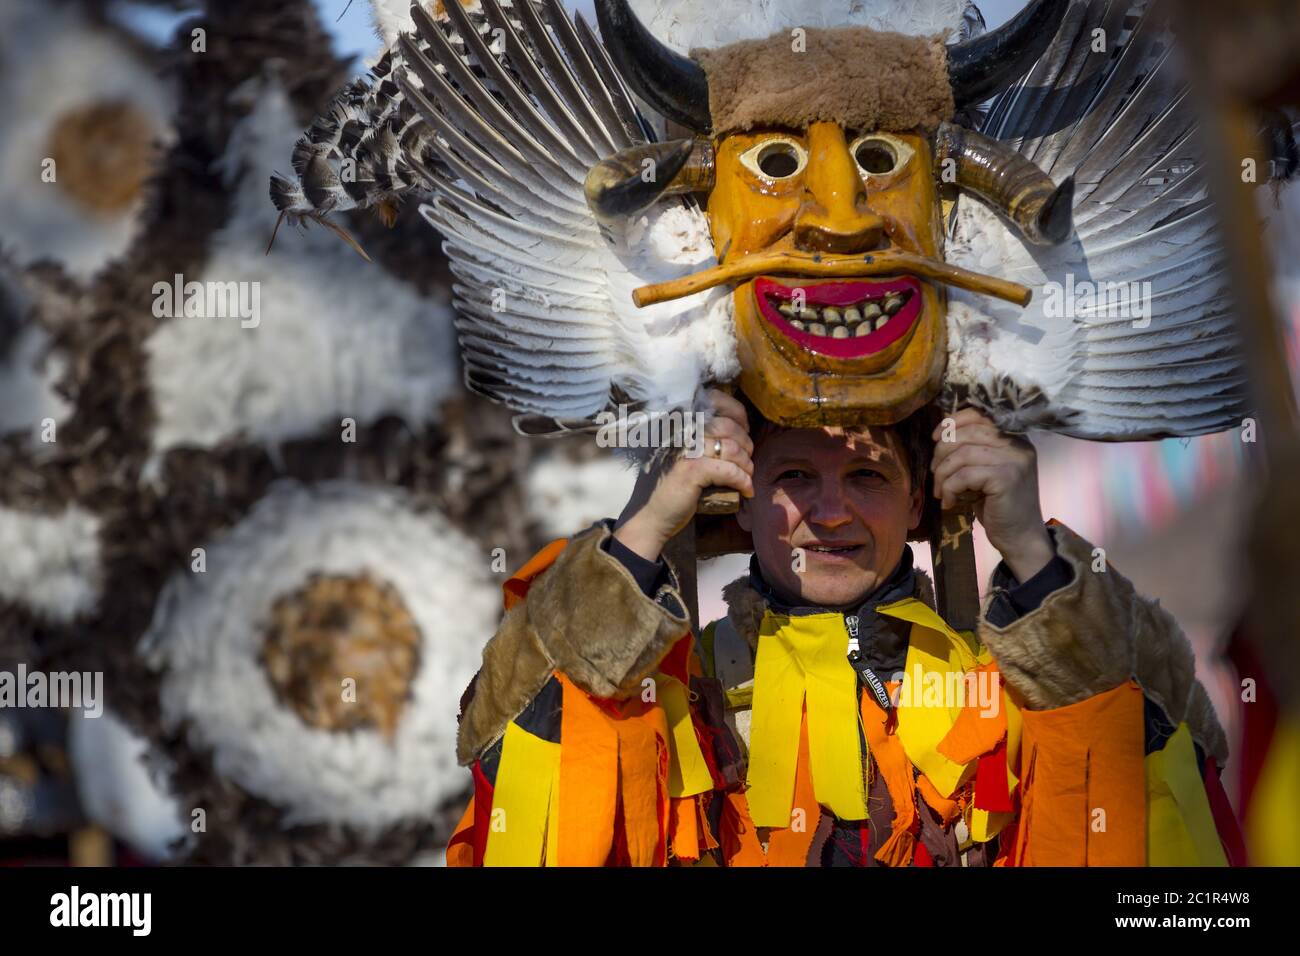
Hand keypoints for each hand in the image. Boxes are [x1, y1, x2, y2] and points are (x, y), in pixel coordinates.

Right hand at [613, 389, 754, 562]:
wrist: (650, 517)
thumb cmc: (670, 485)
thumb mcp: (684, 452)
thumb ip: (702, 435)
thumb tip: (741, 429)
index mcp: (679, 420)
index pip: (714, 399)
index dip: (737, 414)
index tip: (744, 432)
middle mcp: (680, 429)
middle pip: (729, 427)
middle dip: (746, 445)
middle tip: (746, 463)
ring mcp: (685, 448)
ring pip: (733, 448)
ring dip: (747, 465)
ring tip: (746, 477)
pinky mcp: (691, 470)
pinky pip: (729, 470)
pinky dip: (743, 481)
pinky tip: (746, 490)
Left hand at [930, 408, 1053, 582]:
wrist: (1020, 537)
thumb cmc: (999, 505)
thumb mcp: (985, 471)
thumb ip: (973, 450)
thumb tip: (941, 432)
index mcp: (1014, 437)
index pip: (979, 415)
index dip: (952, 422)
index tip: (935, 437)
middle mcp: (1018, 444)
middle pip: (967, 433)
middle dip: (942, 452)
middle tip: (935, 473)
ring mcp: (1014, 460)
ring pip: (962, 454)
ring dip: (943, 474)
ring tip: (941, 491)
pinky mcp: (1006, 478)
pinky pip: (964, 475)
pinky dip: (950, 488)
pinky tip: (950, 502)